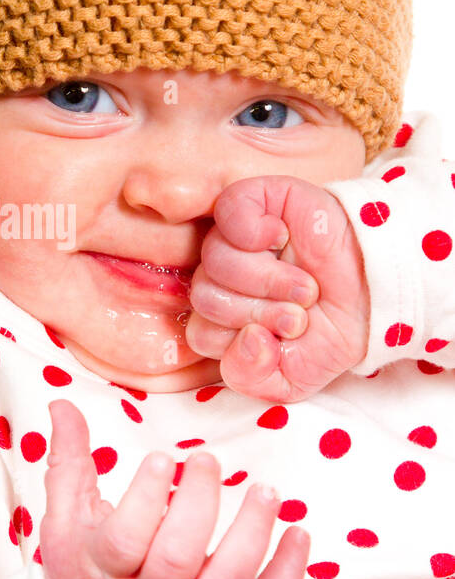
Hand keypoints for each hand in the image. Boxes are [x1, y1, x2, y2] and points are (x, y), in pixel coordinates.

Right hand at [39, 400, 309, 578]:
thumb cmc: (86, 577)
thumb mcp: (64, 524)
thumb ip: (68, 464)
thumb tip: (63, 404)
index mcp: (105, 572)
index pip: (124, 540)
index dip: (144, 499)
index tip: (161, 458)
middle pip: (176, 561)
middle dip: (198, 508)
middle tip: (207, 461)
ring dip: (250, 537)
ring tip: (265, 492)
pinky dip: (285, 578)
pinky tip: (298, 535)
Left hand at [185, 175, 370, 402]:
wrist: (378, 295)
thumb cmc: (331, 332)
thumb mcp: (291, 379)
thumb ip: (251, 377)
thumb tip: (247, 339)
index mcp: (225, 316)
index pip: (201, 332)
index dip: (240, 343)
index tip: (285, 341)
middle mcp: (225, 277)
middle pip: (206, 296)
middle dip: (257, 312)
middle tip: (298, 315)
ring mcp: (237, 237)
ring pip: (216, 260)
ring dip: (267, 279)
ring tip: (305, 286)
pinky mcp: (257, 199)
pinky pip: (227, 210)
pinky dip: (252, 230)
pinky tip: (282, 239)